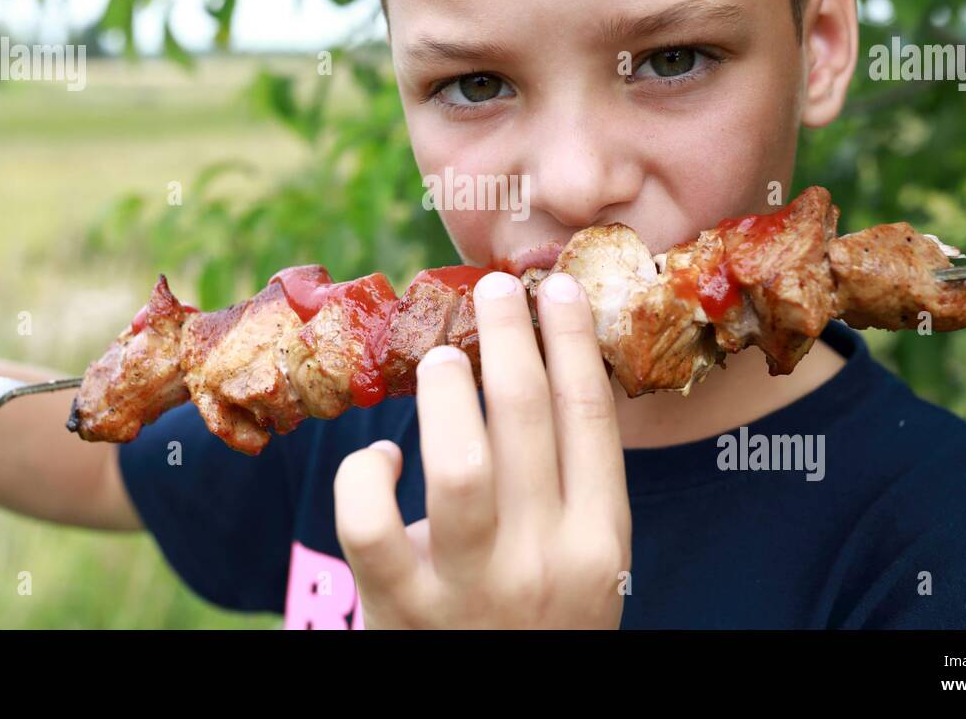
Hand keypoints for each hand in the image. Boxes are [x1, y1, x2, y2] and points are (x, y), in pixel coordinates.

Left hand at [334, 270, 631, 628]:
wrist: (498, 715)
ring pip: (458, 461)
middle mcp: (543, 562)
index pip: (590, 418)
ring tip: (445, 359)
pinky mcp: (398, 608)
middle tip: (497, 289)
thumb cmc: (537, 625)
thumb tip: (541, 369)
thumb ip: (569, 490)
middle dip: (512, 334)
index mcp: (598, 544)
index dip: (573, 341)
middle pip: (528, 418)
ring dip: (449, 392)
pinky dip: (366, 472)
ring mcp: (468, 588)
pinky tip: (382, 457)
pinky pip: (370, 520)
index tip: (560, 289)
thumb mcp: (581, 567)